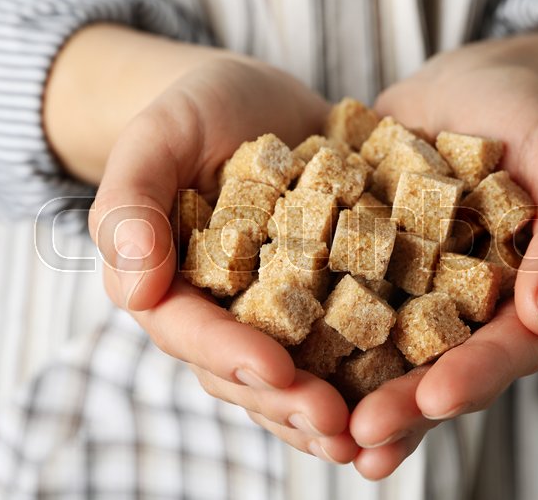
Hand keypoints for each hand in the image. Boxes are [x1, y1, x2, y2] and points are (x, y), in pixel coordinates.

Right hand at [46, 24, 358, 463]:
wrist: (257, 99)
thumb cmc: (195, 109)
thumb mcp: (158, 135)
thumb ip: (131, 203)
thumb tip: (132, 288)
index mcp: (171, 285)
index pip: (190, 331)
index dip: (230, 355)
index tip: (277, 371)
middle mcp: (222, 311)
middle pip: (246, 372)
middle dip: (288, 401)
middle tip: (335, 424)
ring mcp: (275, 311)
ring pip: (294, 376)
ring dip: (329, 410)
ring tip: (371, 437)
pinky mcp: (325, 297)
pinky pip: (342, 344)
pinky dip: (368, 374)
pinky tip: (406, 394)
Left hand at [348, 28, 537, 478]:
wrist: (469, 87)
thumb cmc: (529, 113)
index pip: (514, 347)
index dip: (478, 373)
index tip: (438, 397)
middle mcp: (482, 312)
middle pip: (450, 369)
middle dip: (410, 406)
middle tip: (365, 434)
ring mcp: (428, 299)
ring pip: (398, 358)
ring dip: (364, 397)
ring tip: (326, 431)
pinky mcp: (380, 277)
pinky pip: (352, 313)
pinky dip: (327, 344)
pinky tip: (289, 371)